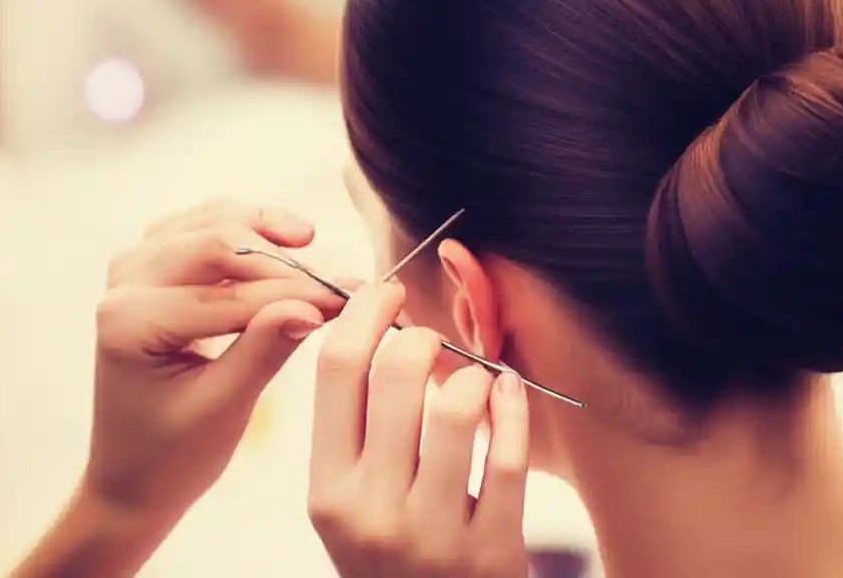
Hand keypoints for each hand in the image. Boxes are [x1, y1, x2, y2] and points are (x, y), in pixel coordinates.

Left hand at [86, 200, 346, 522]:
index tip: (346, 298)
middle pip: (215, 241)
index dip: (294, 293)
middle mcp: (123, 285)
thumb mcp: (225, 407)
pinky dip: (240, 230)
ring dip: (262, 229)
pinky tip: (279, 241)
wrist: (134, 475)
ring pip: (207, 223)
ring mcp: (131, 271)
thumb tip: (316, 304)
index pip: (228, 294)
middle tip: (333, 280)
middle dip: (281, 259)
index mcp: (131, 322)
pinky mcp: (147, 269)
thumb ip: (266, 349)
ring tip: (309, 241)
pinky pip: (198, 228)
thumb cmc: (174, 454)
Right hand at [307, 283, 530, 577]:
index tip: (386, 291)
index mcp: (328, 491)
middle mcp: (370, 512)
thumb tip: (376, 320)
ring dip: (472, 374)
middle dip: (420, 335)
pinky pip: (507, 455)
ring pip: (456, 407)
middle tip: (431, 336)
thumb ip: (360, 427)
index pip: (337, 370)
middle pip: (395, 374)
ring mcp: (431, 535)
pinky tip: (509, 390)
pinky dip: (514, 407)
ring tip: (474, 377)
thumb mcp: (354, 503)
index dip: (364, 312)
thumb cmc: (395, 554)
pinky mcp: (490, 552)